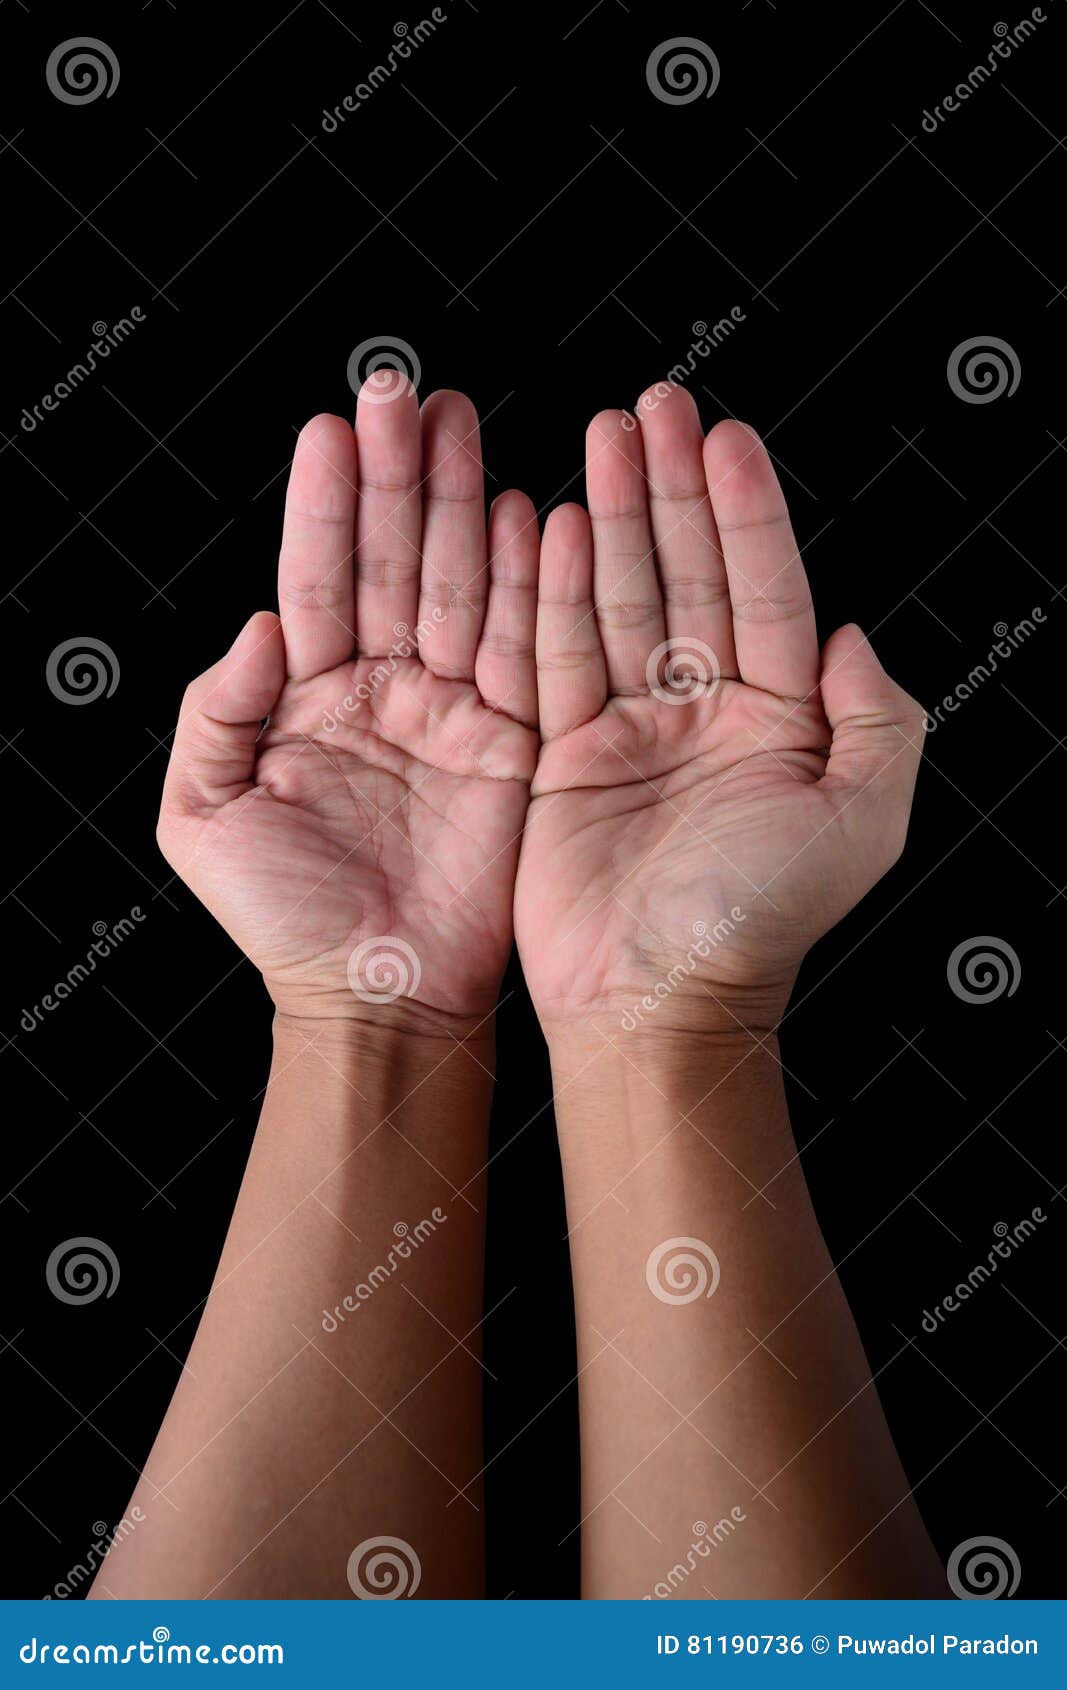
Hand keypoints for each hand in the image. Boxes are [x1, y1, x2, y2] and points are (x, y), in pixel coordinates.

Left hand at [158, 379, 537, 1027]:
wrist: (378, 997)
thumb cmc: (283, 921)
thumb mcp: (204, 817)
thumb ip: (214, 713)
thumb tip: (256, 625)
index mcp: (306, 699)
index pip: (317, 580)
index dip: (324, 506)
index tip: (329, 429)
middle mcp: (382, 691)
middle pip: (392, 563)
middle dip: (397, 476)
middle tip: (403, 390)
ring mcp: (451, 712)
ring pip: (459, 587)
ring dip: (460, 502)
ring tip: (459, 422)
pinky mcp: (513, 743)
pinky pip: (523, 650)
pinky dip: (527, 584)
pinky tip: (526, 511)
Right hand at [515, 384, 923, 1035]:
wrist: (652, 1004)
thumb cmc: (757, 925)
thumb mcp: (860, 824)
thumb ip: (880, 723)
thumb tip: (858, 637)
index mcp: (780, 722)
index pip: (765, 592)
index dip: (747, 511)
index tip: (725, 436)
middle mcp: (707, 715)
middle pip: (689, 576)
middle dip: (673, 488)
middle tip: (653, 406)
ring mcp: (633, 731)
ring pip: (622, 599)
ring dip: (615, 516)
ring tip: (603, 437)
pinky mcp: (565, 756)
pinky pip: (557, 656)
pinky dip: (555, 590)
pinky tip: (555, 523)